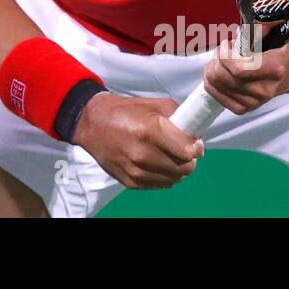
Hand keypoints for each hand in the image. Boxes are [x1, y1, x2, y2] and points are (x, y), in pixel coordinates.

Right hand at [72, 92, 202, 189]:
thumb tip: (195, 133)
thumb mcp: (152, 104)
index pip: (187, 151)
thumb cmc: (123, 111)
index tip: (195, 143)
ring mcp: (136, 170)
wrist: (92, 124)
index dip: (196, 147)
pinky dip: (164, 175)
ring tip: (170, 155)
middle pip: (184, 168)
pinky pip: (161, 184)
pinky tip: (157, 162)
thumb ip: (177, 116)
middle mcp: (142, 153)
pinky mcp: (131, 181)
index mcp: (149, 130)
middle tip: (184, 149)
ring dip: (178, 168)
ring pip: (175, 178)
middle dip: (189, 159)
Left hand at [199, 31, 288, 115]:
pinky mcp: (244, 107)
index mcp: (274, 69)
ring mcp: (254, 101)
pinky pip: (216, 95)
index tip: (226, 44)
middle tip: (224, 50)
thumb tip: (248, 19)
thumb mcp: (275, 35)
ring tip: (222, 59)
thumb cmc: (282, 51)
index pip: (238, 69)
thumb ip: (259, 28)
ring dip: (213, 67)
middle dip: (217, 58)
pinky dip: (212, 81)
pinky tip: (220, 71)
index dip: (225, 55)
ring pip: (216, 84)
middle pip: (222, 77)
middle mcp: (264, 89)